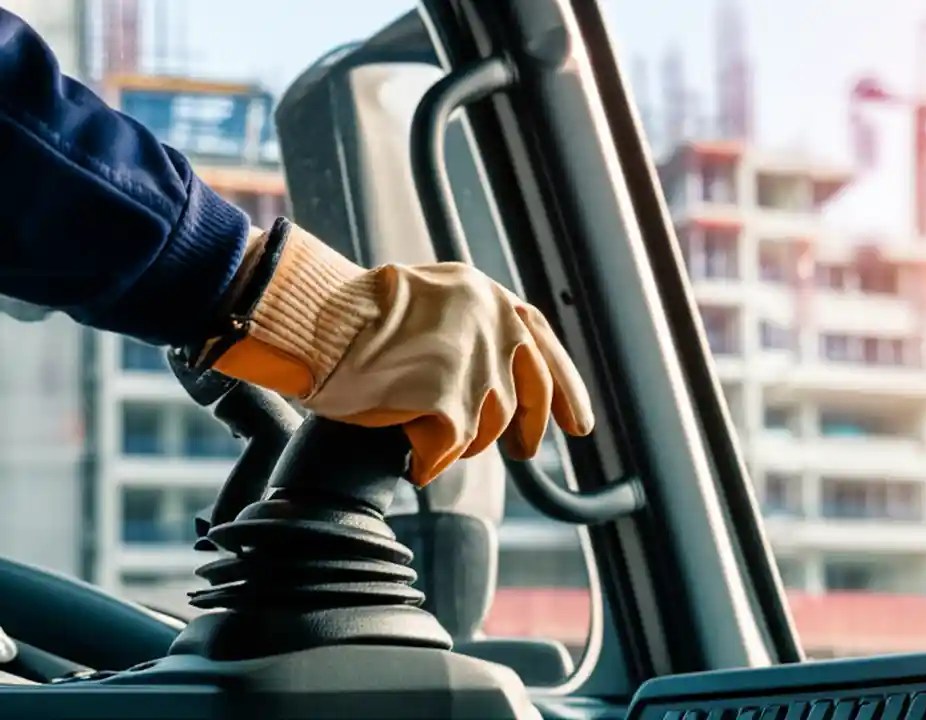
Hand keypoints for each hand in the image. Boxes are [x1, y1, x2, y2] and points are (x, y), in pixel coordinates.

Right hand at [206, 220, 594, 485]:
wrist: (310, 321)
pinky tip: (410, 455)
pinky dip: (430, 458)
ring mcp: (475, 363)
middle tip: (526, 450)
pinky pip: (450, 449)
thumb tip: (501, 372)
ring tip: (419, 426)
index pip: (541, 344)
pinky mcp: (452, 401)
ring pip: (487, 426)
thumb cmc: (350, 318)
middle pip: (529, 391)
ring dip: (459, 437)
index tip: (578, 422)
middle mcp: (491, 323)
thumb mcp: (426, 300)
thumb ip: (468, 326)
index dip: (564, 387)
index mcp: (485, 295)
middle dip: (530, 425)